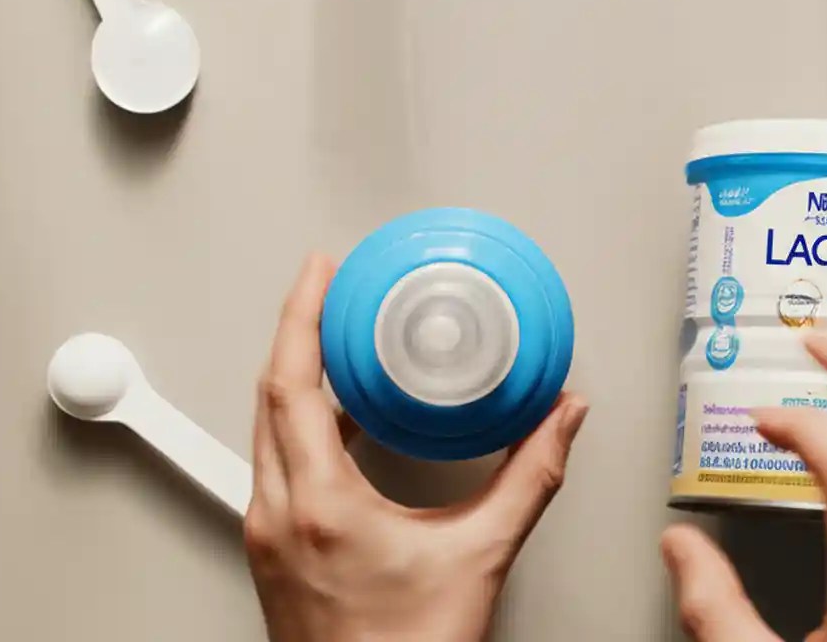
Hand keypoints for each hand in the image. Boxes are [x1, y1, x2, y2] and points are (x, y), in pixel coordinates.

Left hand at [244, 254, 588, 641]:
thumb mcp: (482, 554)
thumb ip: (530, 476)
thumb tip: (560, 418)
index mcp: (318, 504)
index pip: (291, 384)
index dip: (302, 315)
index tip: (322, 272)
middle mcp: (277, 514)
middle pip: (268, 395)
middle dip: (296, 331)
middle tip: (330, 289)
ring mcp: (267, 535)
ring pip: (265, 430)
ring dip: (295, 377)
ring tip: (336, 342)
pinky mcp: (274, 551)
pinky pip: (274, 463)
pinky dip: (299, 423)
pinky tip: (339, 421)